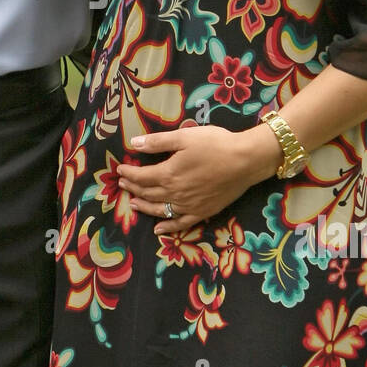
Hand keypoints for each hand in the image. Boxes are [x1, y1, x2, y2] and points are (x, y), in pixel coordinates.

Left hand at [117, 121, 281, 235]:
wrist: (246, 161)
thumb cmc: (215, 144)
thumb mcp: (184, 137)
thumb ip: (158, 142)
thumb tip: (134, 144)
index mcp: (169, 173)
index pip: (142, 176)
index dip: (129, 173)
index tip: (120, 170)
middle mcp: (175, 193)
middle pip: (148, 193)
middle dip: (133, 188)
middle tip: (124, 185)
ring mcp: (189, 205)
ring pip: (160, 209)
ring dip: (144, 206)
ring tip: (133, 204)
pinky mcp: (203, 212)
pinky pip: (181, 223)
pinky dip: (168, 227)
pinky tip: (158, 229)